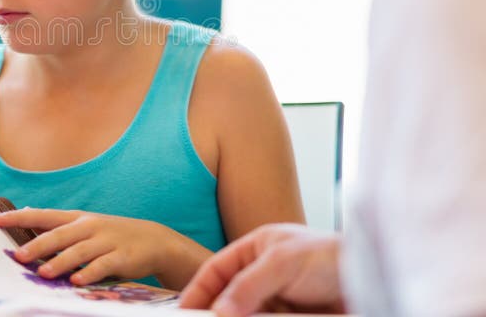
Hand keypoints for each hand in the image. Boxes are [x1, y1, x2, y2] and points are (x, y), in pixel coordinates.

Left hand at [0, 208, 208, 287]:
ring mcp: (106, 241)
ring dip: (61, 262)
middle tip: (18, 255)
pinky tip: (78, 281)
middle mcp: (89, 227)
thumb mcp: (84, 224)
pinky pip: (103, 266)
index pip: (44, 215)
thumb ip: (56, 222)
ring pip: (80, 251)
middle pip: (60, 234)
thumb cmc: (111, 234)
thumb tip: (26, 212)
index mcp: (77, 219)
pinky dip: (90, 273)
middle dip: (38, 244)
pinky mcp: (121, 257)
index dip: (20, 218)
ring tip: (44, 273)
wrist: (154, 239)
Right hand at [179, 224, 344, 315]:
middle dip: (214, 311)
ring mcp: (277, 302)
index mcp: (256, 250)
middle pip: (228, 298)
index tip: (184, 311)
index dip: (198, 289)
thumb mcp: (283, 262)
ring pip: (245, 316)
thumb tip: (219, 311)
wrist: (375, 280)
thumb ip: (248, 285)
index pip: (216, 270)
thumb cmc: (331, 256)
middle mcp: (263, 277)